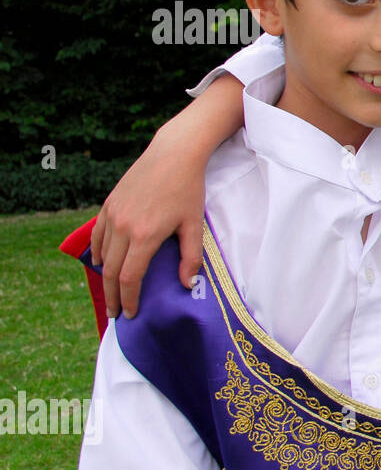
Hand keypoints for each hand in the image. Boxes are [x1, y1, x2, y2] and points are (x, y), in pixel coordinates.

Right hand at [91, 118, 207, 319]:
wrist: (173, 155)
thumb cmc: (188, 190)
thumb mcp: (194, 225)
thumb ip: (190, 258)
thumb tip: (187, 285)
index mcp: (145, 236)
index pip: (130, 278)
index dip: (129, 299)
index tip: (131, 314)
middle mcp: (123, 228)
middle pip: (112, 272)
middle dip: (113, 296)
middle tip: (116, 314)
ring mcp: (113, 215)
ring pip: (103, 255)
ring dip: (105, 277)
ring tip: (112, 293)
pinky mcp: (109, 204)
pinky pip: (98, 236)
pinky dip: (98, 253)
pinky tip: (103, 264)